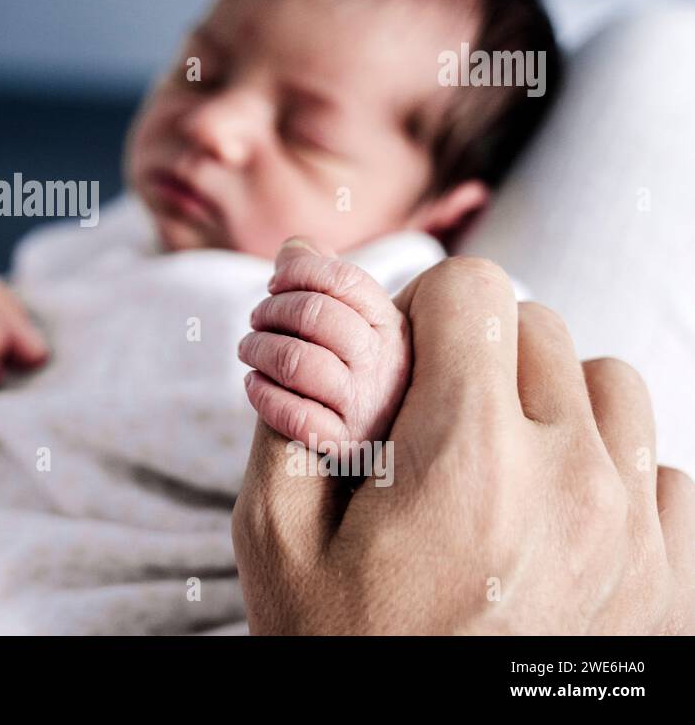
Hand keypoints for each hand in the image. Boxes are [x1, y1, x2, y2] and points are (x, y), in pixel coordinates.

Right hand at [233, 255, 694, 633]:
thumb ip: (291, 401)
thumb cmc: (336, 651)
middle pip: (539, 327)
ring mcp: (636, 537)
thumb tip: (299, 277)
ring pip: (611, 384)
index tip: (396, 364)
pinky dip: (611, 470)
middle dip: (474, 352)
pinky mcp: (673, 585)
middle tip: (429, 423)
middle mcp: (572, 485)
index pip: (476, 291)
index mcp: (468, 461)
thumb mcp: (274, 534)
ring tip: (496, 463)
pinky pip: (664, 470)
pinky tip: (552, 517)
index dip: (421, 309)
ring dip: (550, 399)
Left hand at [240, 236, 410, 445]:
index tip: (275, 284)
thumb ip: (323, 274)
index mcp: (391, 324)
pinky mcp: (345, 445)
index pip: (343, 278)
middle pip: (314, 314)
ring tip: (247, 350)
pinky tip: (254, 383)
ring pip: (296, 362)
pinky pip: (294, 416)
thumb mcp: (354, 319)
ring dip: (257, 349)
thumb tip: (294, 247)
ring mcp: (367, 406)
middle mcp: (386, 363)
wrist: (376, 441)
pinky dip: (262, 394)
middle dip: (270, 311)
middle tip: (256, 320)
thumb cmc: (352, 367)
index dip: (298, 271)